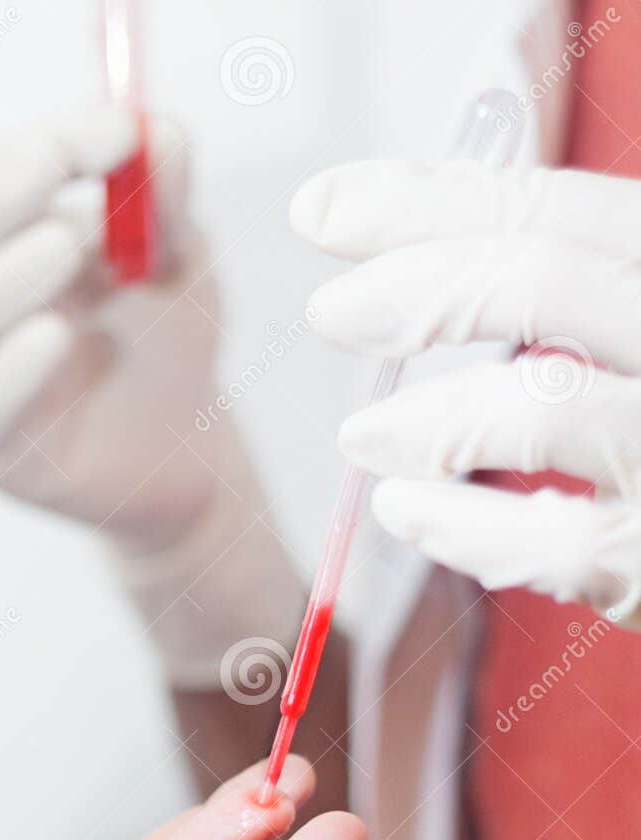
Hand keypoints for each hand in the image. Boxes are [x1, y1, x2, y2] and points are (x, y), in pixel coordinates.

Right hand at [0, 107, 222, 553]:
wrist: (184, 450)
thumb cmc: (161, 340)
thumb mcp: (176, 259)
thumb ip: (166, 202)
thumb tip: (158, 132)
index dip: (40, 144)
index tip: (113, 128)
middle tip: (51, 165)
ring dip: (1, 279)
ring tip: (65, 248)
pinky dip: (12, 372)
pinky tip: (54, 336)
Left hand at [291, 159, 640, 625]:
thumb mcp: (637, 327)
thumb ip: (574, 287)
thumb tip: (410, 258)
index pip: (556, 209)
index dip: (428, 203)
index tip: (323, 211)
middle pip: (546, 281)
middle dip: (420, 289)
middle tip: (331, 311)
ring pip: (540, 410)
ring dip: (425, 420)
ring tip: (359, 437)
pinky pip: (550, 542)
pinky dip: (460, 526)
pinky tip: (404, 510)